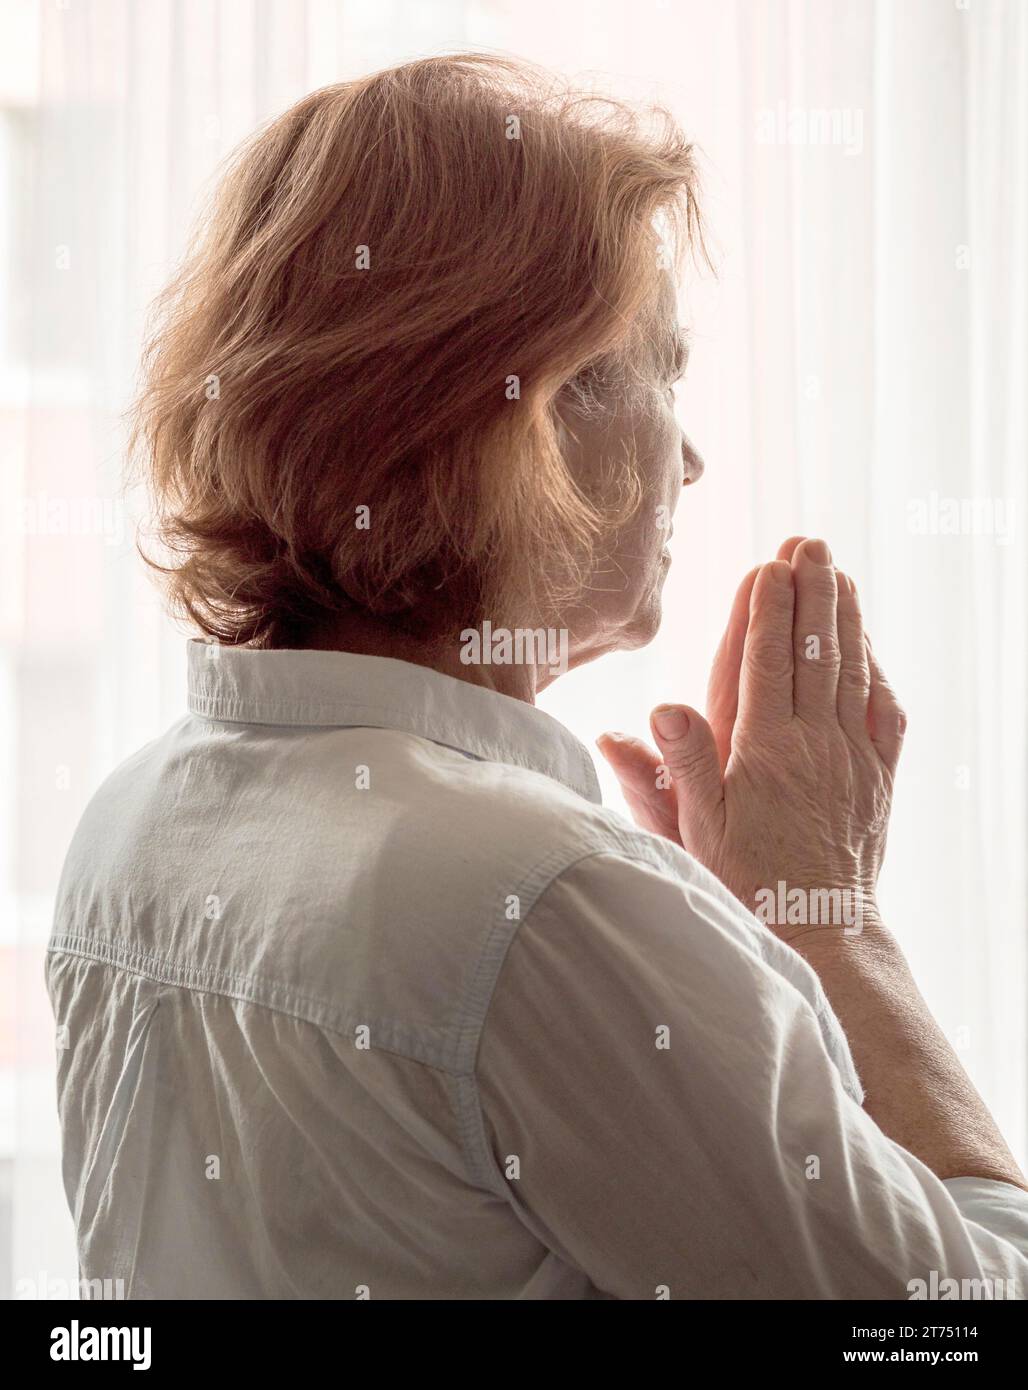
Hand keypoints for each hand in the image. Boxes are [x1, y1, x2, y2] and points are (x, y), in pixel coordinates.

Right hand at [598, 538, 905, 941]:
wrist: (818, 933)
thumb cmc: (745, 882)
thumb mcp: (694, 830)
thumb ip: (677, 765)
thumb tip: (657, 709)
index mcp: (766, 750)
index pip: (767, 660)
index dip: (769, 607)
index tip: (770, 563)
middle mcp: (816, 744)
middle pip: (817, 650)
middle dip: (812, 590)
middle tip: (809, 542)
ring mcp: (854, 758)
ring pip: (853, 672)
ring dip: (847, 616)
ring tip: (839, 571)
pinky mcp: (879, 779)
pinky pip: (885, 713)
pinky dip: (877, 672)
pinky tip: (870, 649)